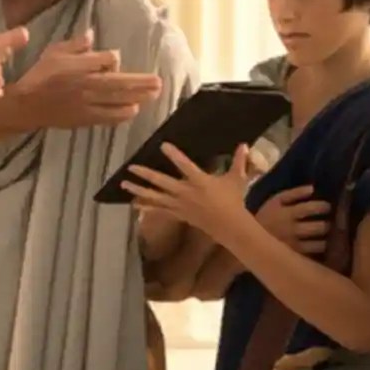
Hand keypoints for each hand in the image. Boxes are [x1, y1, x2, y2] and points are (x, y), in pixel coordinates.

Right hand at [9, 29, 162, 128]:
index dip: (113, 59)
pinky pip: (109, 117)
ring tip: (153, 94)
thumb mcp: (54, 52)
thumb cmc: (40, 76)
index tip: (113, 59)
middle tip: (158, 82)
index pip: (107, 60)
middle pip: (120, 83)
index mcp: (80, 66)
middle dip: (141, 83)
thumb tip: (92, 34)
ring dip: (138, 98)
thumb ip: (75, 44)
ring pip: (119, 101)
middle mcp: (87, 84)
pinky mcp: (86, 119)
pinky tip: (133, 110)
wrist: (27, 105)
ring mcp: (88, 104)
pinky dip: (123, 114)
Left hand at [123, 143, 251, 233]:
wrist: (229, 226)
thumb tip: (244, 144)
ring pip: (155, 197)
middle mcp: (186, 192)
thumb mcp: (238, 178)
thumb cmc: (233, 200)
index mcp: (200, 181)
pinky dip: (146, 206)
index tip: (163, 145)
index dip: (173, 155)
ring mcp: (180, 204)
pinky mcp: (178, 214)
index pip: (184, 165)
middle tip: (131, 167)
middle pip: (161, 182)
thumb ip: (239, 161)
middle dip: (146, 174)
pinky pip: (159, 209)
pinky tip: (135, 204)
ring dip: (139, 191)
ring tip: (124, 185)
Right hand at [255, 185, 329, 255]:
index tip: (327, 207)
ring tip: (324, 238)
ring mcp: (293, 245)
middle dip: (326, 225)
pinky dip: (316, 251)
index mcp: (287, 213)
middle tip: (327, 224)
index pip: (310, 208)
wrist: (248, 238)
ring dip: (324, 240)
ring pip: (318, 244)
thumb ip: (294, 193)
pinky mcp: (292, 256)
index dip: (322, 207)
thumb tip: (312, 189)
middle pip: (318, 228)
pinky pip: (310, 255)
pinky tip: (317, 247)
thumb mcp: (275, 200)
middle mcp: (292, 229)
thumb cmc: (265, 216)